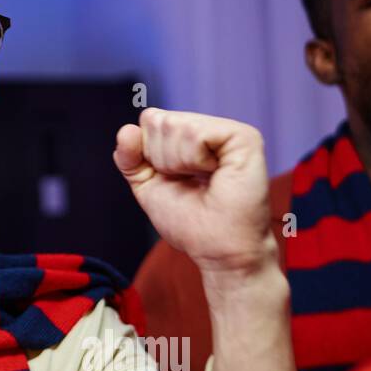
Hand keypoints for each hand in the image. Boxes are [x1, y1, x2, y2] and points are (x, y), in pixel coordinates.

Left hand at [113, 108, 274, 274]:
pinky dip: (194, 160)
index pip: (149, 120)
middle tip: (189, 182)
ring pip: (173, 125)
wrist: (217, 250)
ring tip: (203, 180)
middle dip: (162, 158)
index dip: (149, 154)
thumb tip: (126, 129)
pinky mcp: (244, 137)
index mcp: (190, 137)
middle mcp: (210, 129)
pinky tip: (214, 174)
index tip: (172, 178)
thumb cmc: (190, 223)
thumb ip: (130, 158)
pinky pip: (195, 134)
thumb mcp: (147, 186)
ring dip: (178, 163)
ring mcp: (228, 131)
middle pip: (157, 120)